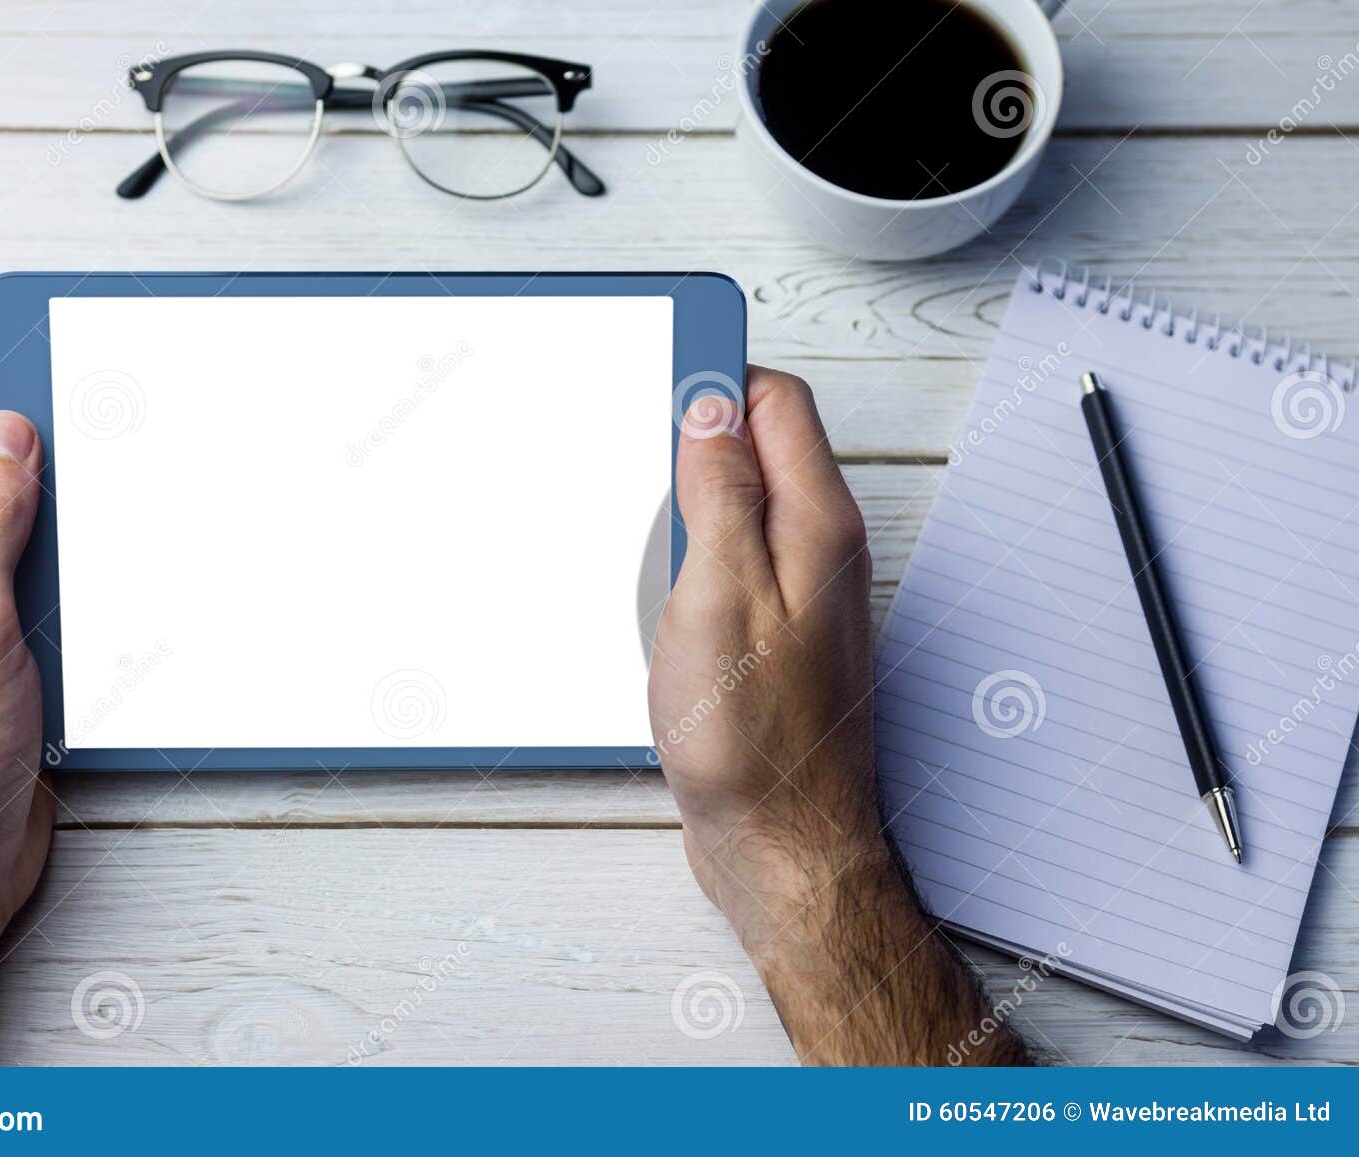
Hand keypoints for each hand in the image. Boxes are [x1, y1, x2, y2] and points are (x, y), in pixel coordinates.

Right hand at [650, 366, 879, 945]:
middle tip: (638, 449)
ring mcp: (801, 591)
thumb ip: (720, 493)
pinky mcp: (775, 630)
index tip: (656, 379)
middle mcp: (822, 549)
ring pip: (747, 500)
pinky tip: (663, 579)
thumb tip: (711, 403)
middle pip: (764, 443)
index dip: (715, 375)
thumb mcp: (719, 595)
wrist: (780, 843)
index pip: (777, 400)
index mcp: (818, 524)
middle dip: (698, 428)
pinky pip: (737, 556)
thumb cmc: (752, 740)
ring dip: (694, 491)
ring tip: (646, 515)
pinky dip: (697, 547)